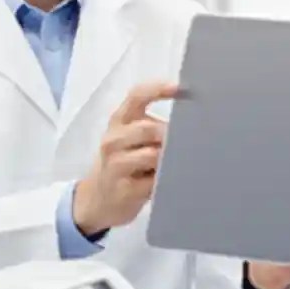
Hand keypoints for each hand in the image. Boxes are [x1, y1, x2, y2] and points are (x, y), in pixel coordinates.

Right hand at [73, 81, 179, 235]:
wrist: (98, 199)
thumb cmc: (124, 162)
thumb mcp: (131, 138)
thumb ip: (153, 126)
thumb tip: (189, 122)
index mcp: (119, 121)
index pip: (136, 96)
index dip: (158, 90)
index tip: (181, 88)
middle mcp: (114, 139)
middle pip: (147, 128)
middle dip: (171, 134)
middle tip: (191, 139)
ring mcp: (115, 165)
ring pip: (151, 155)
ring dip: (170, 158)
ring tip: (182, 161)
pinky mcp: (124, 190)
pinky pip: (153, 181)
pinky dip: (167, 178)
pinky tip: (174, 179)